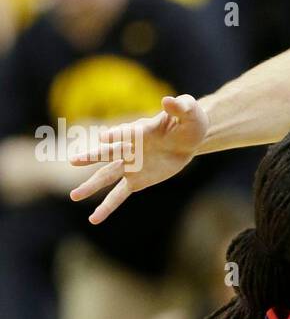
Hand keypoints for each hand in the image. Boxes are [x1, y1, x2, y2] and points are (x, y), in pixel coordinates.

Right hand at [69, 94, 207, 223]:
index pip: (125, 133)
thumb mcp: (188, 111)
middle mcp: (128, 149)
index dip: (116, 135)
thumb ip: (179, 106)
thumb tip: (169, 100)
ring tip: (74, 196)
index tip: (105, 139)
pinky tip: (94, 218)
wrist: (188, 139)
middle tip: (72, 161)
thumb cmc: (188, 121)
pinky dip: (107, 206)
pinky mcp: (136, 181)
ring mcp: (130, 166)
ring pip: (107, 177)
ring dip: (91, 186)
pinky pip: (119, 195)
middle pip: (107, 154)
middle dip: (92, 157)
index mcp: (138, 131)